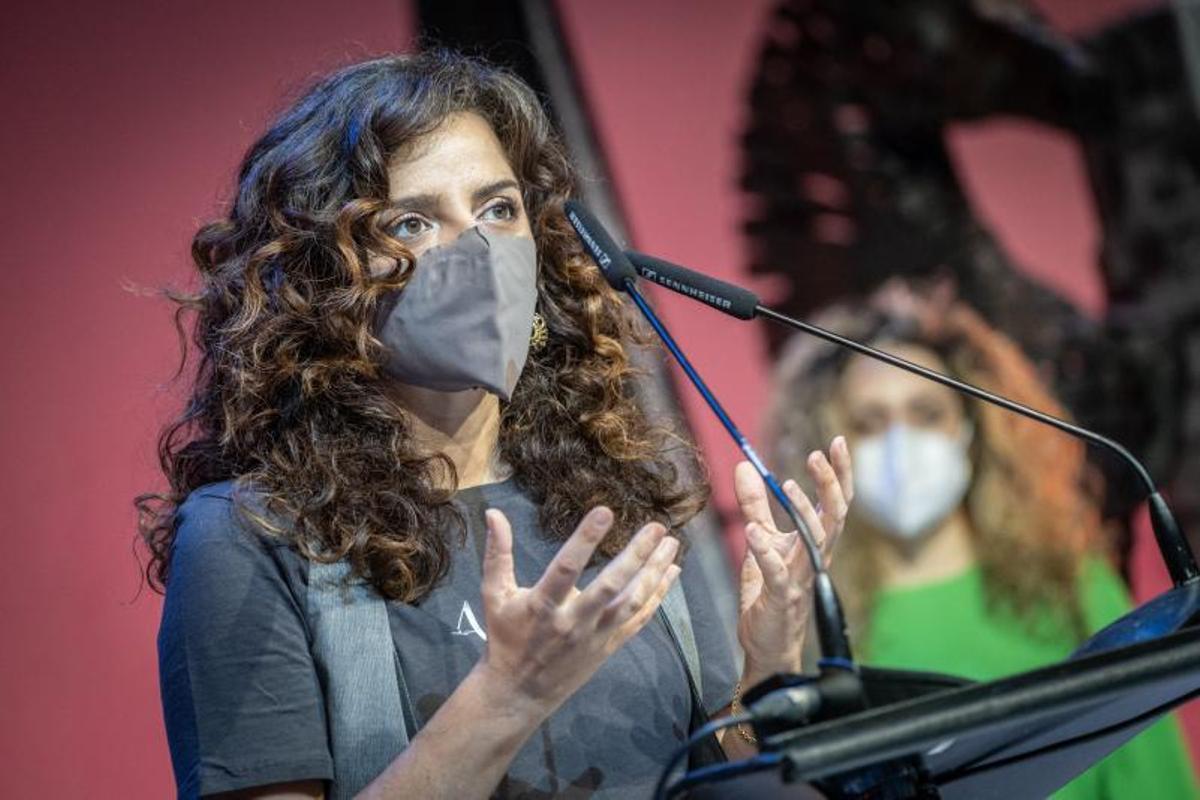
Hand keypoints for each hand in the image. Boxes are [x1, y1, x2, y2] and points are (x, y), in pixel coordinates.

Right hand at [475, 506, 680, 722]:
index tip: (605, 511)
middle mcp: (573, 621)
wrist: (519, 692)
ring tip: (672, 544)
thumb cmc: (505, 637)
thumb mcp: (494, 595)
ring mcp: (595, 635)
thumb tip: (493, 512)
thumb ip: (497, 554)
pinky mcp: (608, 645)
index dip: (585, 540)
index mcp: (542, 605)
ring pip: (631, 602)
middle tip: (657, 527)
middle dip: (636, 556)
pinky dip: (657, 596)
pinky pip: (638, 619)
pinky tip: (671, 572)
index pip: (566, 568)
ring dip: (654, 573)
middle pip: (609, 586)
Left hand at [734, 437, 852, 682]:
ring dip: (803, 511)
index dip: (840, 473)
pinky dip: (765, 551)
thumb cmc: (769, 592)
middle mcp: (815, 558)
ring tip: (787, 484)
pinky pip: (777, 572)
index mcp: (814, 543)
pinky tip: (752, 532)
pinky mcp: (781, 598)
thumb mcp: (759, 540)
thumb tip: (746, 466)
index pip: (835, 502)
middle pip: (835, 517)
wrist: (767, 644)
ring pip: (814, 542)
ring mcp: (801, 578)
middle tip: (817, 455)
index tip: (838, 441)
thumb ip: (755, 506)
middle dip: (830, 484)